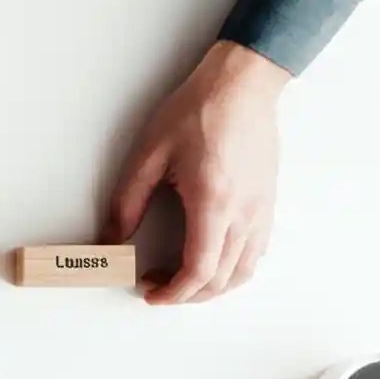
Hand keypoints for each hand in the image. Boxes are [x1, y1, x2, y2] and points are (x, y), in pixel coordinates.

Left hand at [102, 41, 290, 303]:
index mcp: (214, 202)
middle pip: (221, 279)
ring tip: (181, 279)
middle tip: (156, 285)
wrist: (242, 85)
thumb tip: (111, 239)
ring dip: (212, 286)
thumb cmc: (198, 111)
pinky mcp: (268, 203)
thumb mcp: (149, 155)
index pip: (198, 270)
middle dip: (186, 294)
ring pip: (243, 271)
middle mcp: (244, 213)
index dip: (173, 292)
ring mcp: (261, 210)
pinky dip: (232, 268)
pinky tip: (210, 258)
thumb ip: (127, 203)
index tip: (150, 292)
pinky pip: (255, 252)